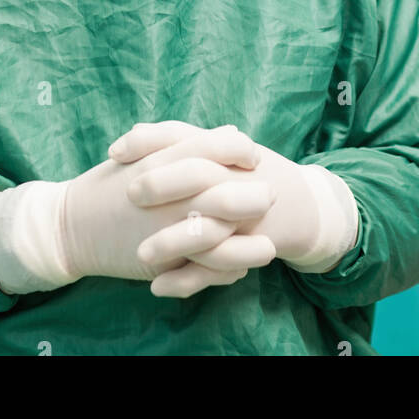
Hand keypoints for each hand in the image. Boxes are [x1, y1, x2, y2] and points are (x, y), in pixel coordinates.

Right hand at [0, 124, 276, 297]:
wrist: (69, 226)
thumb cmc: (109, 184)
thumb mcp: (145, 153)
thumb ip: (187, 142)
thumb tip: (232, 132)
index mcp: (159, 159)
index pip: (208, 146)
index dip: (236, 149)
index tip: (253, 153)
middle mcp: (164, 191)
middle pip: (218, 189)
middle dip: (249, 195)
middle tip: (272, 196)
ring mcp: (161, 226)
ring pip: (213, 234)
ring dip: (244, 242)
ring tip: (270, 246)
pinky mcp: (156, 257)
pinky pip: (197, 266)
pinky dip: (222, 270)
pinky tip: (241, 271)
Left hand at [110, 120, 359, 273]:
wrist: (303, 205)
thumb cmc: (248, 174)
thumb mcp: (220, 151)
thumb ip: (181, 141)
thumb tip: (134, 132)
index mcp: (224, 148)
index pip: (184, 133)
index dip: (149, 140)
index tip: (114, 151)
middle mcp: (237, 175)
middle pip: (200, 171)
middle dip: (164, 182)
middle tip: (130, 194)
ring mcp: (248, 212)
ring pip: (210, 227)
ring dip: (173, 243)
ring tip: (140, 256)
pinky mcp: (254, 246)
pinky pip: (220, 267)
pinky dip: (187, 280)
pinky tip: (157, 286)